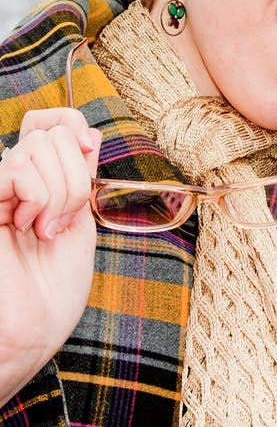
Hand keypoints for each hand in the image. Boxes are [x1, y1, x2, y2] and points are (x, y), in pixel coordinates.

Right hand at [0, 109, 100, 406]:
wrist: (33, 330)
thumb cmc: (55, 286)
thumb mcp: (80, 219)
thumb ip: (79, 175)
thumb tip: (88, 133)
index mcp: (38, 180)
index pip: (49, 120)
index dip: (72, 124)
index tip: (87, 151)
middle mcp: (13, 179)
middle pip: (52, 133)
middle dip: (74, 176)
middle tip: (62, 221)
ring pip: (38, 147)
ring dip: (59, 192)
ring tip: (44, 230)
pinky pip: (16, 167)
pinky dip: (37, 195)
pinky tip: (25, 226)